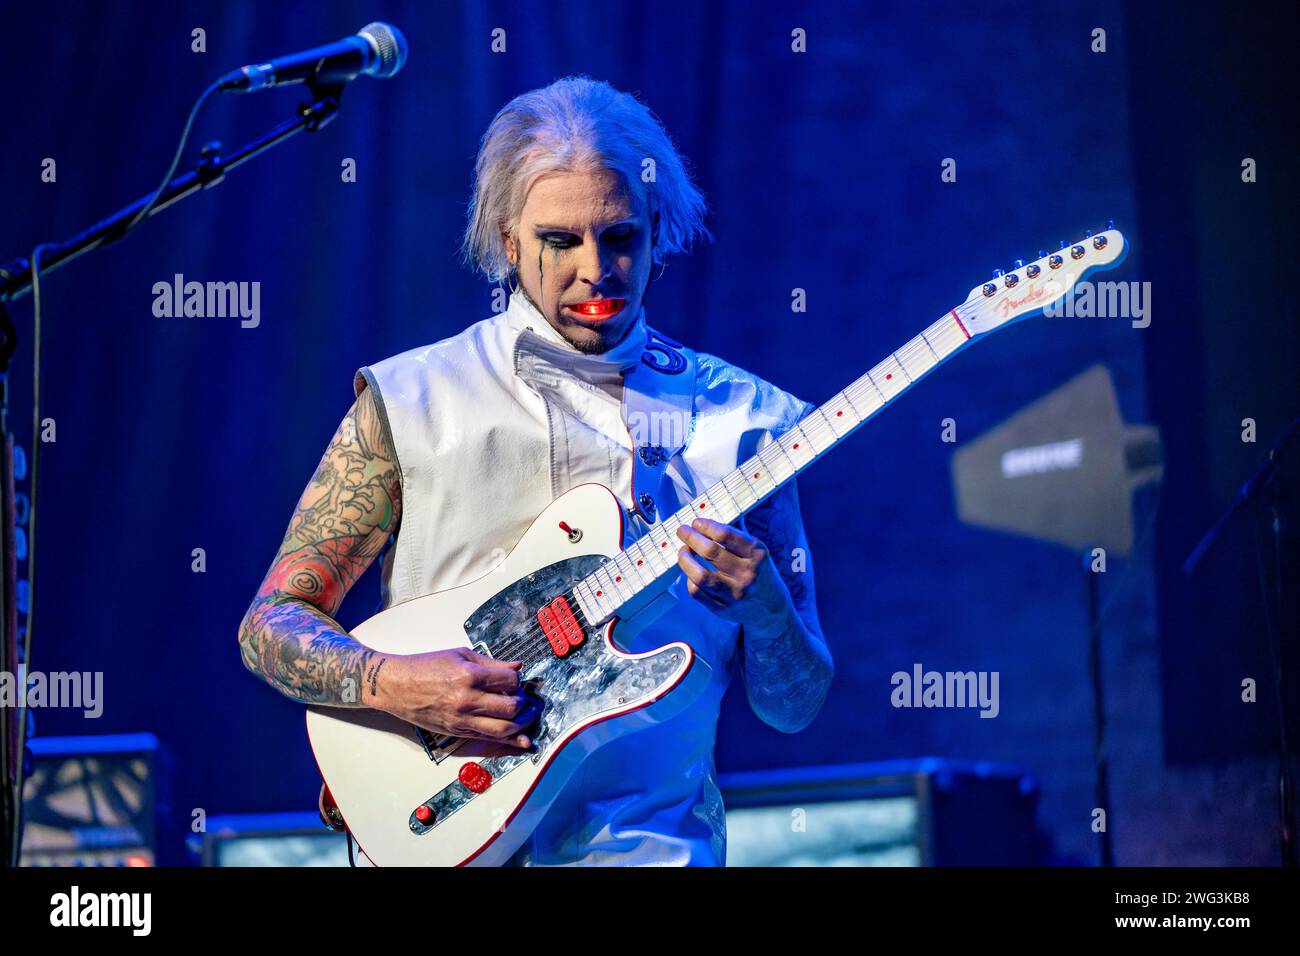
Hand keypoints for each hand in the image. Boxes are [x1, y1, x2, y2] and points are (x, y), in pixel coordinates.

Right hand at [368, 647, 542, 748]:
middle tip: (526, 699)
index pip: (510, 682)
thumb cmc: (425, 667)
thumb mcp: (460, 655)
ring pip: (504, 729)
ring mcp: (462, 719)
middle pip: (511, 708)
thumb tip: (517, 667)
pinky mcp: (458, 732)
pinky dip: (509, 742)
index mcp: (469, 676)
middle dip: (525, 704)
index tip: (515, 679)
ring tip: (529, 717)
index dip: (518, 681)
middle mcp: (467, 700)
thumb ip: (492, 663)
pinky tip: (522, 742)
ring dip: (523, 724)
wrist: (396, 686)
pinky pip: (488, 739)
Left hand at [675, 516, 786, 624]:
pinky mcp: (723, 609)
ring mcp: (734, 593)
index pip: (726, 535)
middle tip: (683, 531)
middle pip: (710, 552)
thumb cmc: (759, 572)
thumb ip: (737, 534)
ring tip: (683, 551)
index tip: (696, 523)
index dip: (706, 526)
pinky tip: (691, 572)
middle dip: (691, 538)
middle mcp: (747, 574)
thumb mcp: (756, 551)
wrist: (771, 608)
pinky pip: (697, 593)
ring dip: (685, 560)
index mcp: (756, 554)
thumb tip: (715, 514)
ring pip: (700, 575)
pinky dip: (690, 579)